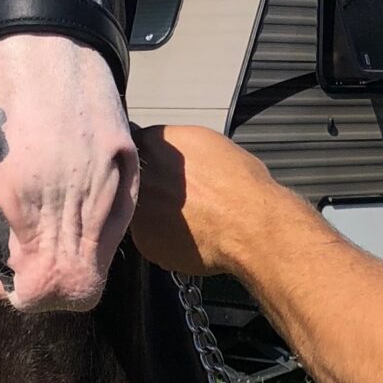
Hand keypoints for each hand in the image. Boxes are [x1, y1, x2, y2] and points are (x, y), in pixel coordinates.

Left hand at [131, 125, 264, 276]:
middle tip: (175, 194)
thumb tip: (180, 155)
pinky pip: (149, 238)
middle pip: (134, 178)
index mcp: (155, 142)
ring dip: (155, 213)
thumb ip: (182, 147)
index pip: (136, 144)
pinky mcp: (144, 241)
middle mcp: (140, 174)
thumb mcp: (212, 144)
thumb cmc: (241, 184)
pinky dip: (163, 239)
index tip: (161, 166)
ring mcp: (138, 208)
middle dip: (151, 185)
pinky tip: (187, 236)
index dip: (150, 158)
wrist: (249, 224)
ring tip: (186, 217)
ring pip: (139, 210)